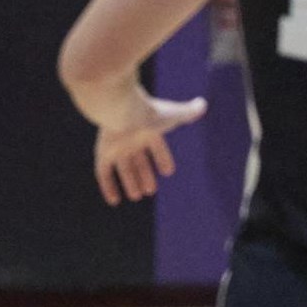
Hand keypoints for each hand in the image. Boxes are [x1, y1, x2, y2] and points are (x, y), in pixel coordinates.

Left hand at [93, 94, 207, 204]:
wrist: (122, 111)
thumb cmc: (150, 114)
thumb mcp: (174, 115)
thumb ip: (189, 112)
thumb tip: (202, 104)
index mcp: (148, 131)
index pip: (157, 146)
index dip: (163, 158)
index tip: (168, 171)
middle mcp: (132, 140)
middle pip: (139, 160)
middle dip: (145, 174)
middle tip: (151, 190)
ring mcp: (117, 147)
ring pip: (124, 167)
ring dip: (130, 182)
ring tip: (137, 196)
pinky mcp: (103, 153)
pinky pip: (104, 172)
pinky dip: (108, 186)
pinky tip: (114, 201)